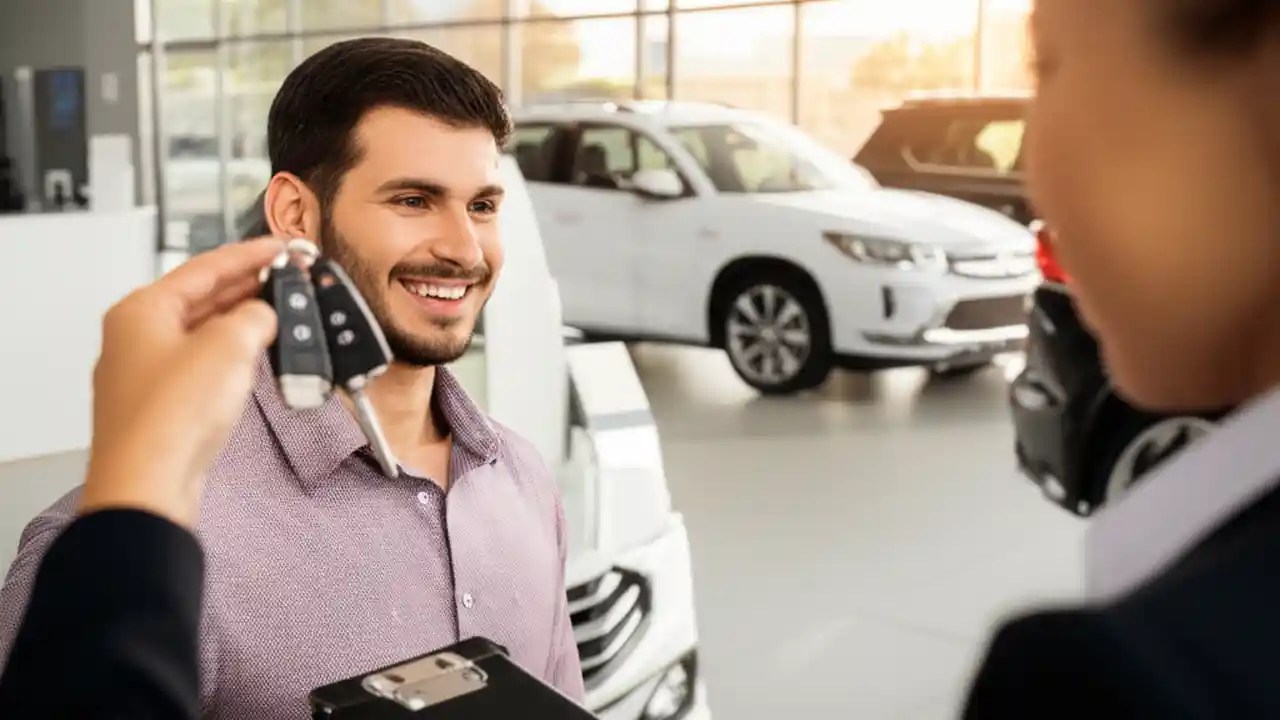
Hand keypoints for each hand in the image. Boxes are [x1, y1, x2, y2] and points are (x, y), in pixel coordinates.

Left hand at [79, 238, 284, 527]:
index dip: (250, 254)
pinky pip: (200, 367)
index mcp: (141, 310)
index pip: (204, 267)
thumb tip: (264, 315)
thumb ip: (254, 317)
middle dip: (246, 287)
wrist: (148, 486)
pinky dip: (230, 356)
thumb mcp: (229, 347)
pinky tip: (254, 358)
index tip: (282, 247)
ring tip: (281, 313)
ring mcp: (144, 375)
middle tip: (287, 278)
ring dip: (241, 322)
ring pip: (200, 333)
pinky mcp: (160, 408)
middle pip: (199, 298)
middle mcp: (136, 337)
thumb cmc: (171, 418)